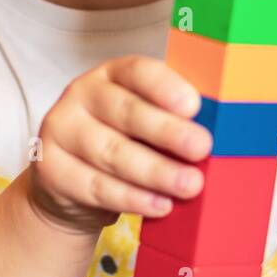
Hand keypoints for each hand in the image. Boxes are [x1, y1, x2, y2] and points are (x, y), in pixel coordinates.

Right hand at [26, 56, 211, 234]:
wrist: (69, 185)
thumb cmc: (123, 145)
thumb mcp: (146, 125)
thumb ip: (174, 121)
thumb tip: (227, 134)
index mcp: (112, 74)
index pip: (137, 71)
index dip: (165, 86)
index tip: (194, 105)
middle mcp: (82, 94)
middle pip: (125, 112)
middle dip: (168, 132)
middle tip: (202, 148)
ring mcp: (60, 129)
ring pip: (112, 152)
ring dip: (155, 171)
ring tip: (189, 185)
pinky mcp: (49, 167)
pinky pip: (94, 186)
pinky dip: (130, 198)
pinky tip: (157, 205)